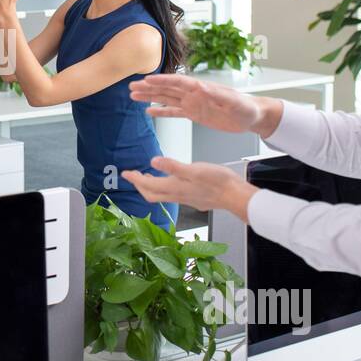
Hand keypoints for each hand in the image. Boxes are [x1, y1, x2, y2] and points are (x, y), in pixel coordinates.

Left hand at [122, 158, 255, 218]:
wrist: (234, 195)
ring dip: (151, 187)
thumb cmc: (217, 181)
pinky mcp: (193, 198)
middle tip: (133, 176)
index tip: (125, 173)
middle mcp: (177, 195)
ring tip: (147, 177)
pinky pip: (172, 195)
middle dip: (140, 185)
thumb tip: (153, 162)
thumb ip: (172, 166)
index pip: (148, 185)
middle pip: (151, 194)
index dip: (135, 179)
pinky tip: (169, 181)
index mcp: (174, 187)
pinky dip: (164, 187)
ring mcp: (185, 198)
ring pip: (162, 195)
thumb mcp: (194, 169)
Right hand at [129, 74, 277, 136]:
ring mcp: (193, 103)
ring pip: (167, 98)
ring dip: (150, 97)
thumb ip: (218, 95)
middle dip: (149, 87)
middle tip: (131, 86)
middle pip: (167, 89)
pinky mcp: (195, 114)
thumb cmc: (247, 108)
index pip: (177, 82)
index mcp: (201, 89)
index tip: (146, 80)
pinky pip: (174, 112)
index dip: (162, 80)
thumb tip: (201, 87)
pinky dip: (161, 112)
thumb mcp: (235, 103)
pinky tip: (149, 112)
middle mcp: (194, 94)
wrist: (253, 116)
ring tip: (133, 96)